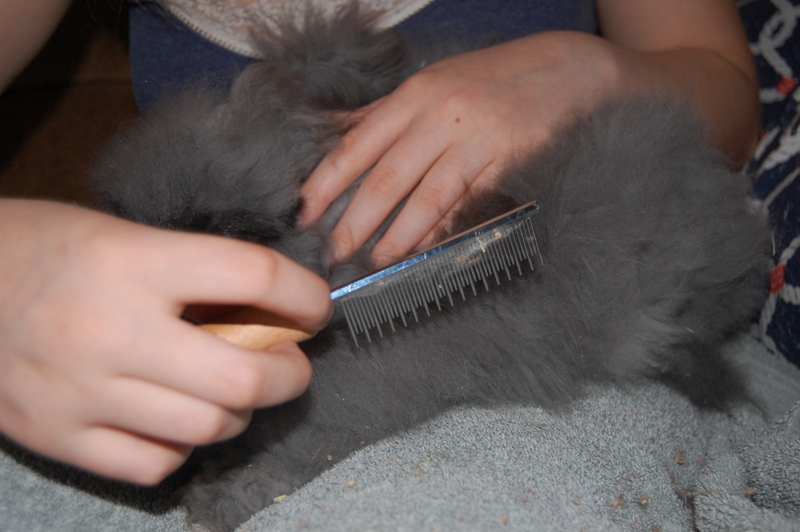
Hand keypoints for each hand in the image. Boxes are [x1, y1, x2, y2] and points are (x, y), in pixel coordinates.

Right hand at [0, 200, 330, 484]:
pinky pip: (153, 464)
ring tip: (237, 391)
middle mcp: (109, 329)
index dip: (304, 294)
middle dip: (289, 373)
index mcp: (131, 261)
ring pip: (205, 427)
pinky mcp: (55, 436)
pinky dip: (181, 447)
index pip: (251, 275)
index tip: (316, 307)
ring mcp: (80, 392)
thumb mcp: (123, 236)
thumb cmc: (46, 249)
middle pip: (241, 375)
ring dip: (242, 411)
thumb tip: (270, 312)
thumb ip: (193, 274)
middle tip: (292, 363)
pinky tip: (176, 421)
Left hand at [300, 31, 623, 265]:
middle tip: (332, 255)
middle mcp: (440, 115)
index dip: (325, 183)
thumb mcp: (431, 84)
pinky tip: (424, 249)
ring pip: (426, 198)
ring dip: (396, 237)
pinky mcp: (509, 161)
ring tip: (375, 262)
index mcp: (414, 95)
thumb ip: (381, 114)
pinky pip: (468, 204)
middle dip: (354, 223)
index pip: (356, 145)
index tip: (303, 214)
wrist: (566, 70)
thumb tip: (331, 133)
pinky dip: (443, 230)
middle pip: (385, 178)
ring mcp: (476, 139)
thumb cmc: (490, 80)